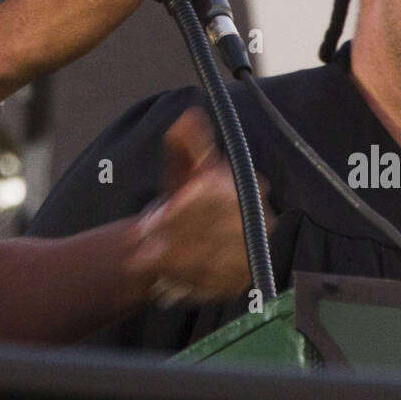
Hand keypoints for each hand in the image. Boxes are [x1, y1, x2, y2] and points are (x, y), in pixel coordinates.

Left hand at [123, 106, 273, 306]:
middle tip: (141, 238)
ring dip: (176, 259)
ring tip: (145, 257)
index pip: (222, 194)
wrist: (186, 235)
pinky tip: (166, 273)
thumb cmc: (186, 194)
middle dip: (177, 233)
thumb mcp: (182, 167)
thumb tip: (187, 117)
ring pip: (216, 258)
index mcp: (246, 184)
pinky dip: (188, 279)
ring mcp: (255, 250)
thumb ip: (184, 142)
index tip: (164, 206)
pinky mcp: (245, 278)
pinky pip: (218, 282)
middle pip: (218, 229)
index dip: (189, 203)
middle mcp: (259, 218)